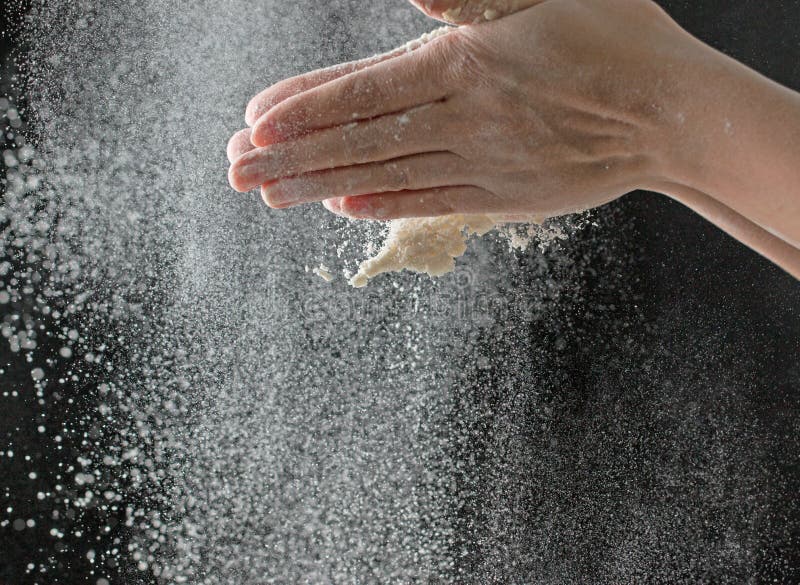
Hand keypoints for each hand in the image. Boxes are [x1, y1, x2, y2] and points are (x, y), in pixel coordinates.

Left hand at [227, 0, 703, 220]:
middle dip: (291, 153)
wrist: (673, 113)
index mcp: (468, 63)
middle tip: (234, 169)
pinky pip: (431, 201)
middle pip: (361, 139)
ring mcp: (483, 163)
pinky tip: (340, 207)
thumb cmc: (616, 38)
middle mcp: (466, 119)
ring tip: (268, 194)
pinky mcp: (503, 195)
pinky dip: (382, 203)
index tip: (254, 122)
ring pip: (385, 175)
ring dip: (321, 184)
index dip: (306, 106)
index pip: (366, 88)